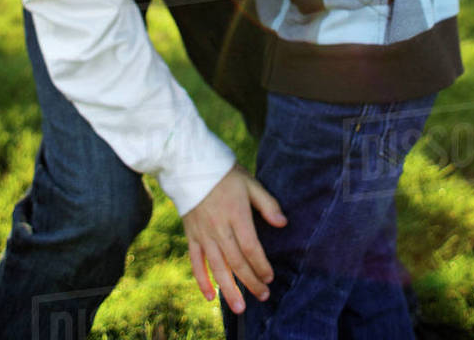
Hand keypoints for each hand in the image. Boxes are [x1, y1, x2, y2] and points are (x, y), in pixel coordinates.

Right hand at [182, 163, 286, 314]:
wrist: (191, 166)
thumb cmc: (225, 174)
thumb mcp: (250, 183)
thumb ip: (267, 204)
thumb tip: (283, 223)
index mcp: (236, 214)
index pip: (251, 247)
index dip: (261, 265)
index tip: (270, 277)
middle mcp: (219, 227)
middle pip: (236, 261)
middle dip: (251, 282)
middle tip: (263, 296)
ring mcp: (203, 233)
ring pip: (217, 267)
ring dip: (229, 289)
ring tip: (240, 307)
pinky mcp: (191, 235)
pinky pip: (195, 262)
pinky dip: (201, 280)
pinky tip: (210, 296)